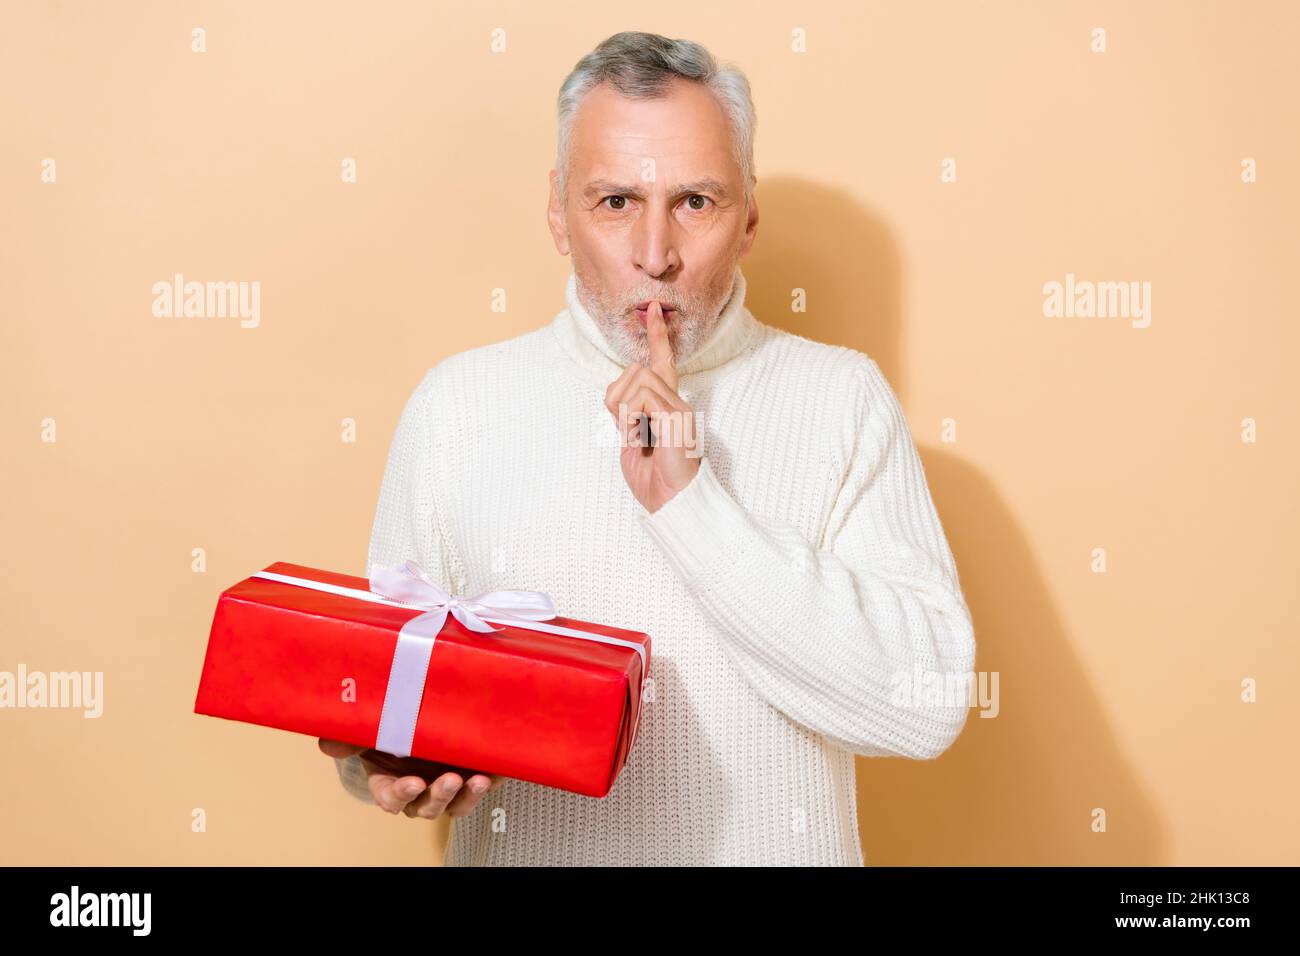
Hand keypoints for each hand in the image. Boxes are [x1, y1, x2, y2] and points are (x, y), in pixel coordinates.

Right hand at [319, 738, 506, 819]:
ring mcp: (445, 786)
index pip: (391, 798)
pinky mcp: (470, 776)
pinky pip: (479, 788)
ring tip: (477, 780)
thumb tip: (327, 744)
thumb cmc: (392, 723)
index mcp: (390, 781)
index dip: (401, 794)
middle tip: (449, 780)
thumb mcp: (370, 726)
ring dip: (466, 796)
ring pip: (455, 804)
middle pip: (426, 806)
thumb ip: (350, 735)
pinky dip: (488, 784)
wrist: (425, 712)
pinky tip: (494, 773)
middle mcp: (418, 790)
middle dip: (438, 796)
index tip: (413, 782)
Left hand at [604, 299, 700, 512]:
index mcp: (667, 407)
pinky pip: (640, 397)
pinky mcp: (676, 417)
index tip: (653, 311)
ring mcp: (678, 408)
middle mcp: (677, 402)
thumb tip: (619, 398)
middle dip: (617, 399)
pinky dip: (629, 418)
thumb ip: (628, 417)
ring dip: (623, 411)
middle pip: (635, 371)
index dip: (657, 336)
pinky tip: (639, 437)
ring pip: (636, 379)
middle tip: (628, 432)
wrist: (672, 504)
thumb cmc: (653, 481)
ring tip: (635, 437)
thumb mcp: (632, 444)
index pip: (662, 363)